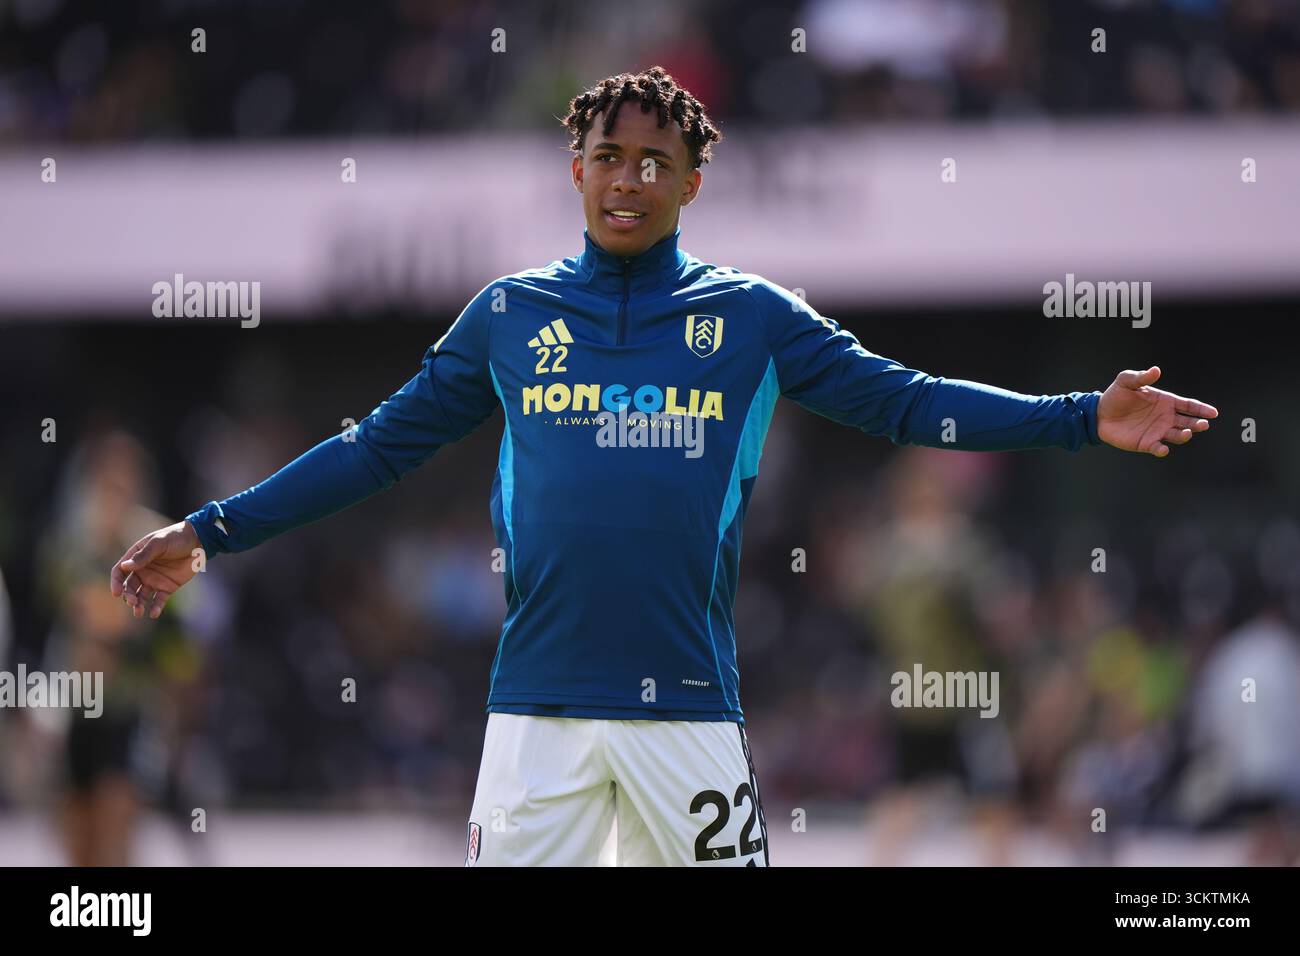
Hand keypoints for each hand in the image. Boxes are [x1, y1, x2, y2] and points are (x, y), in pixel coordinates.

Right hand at [109, 520, 203, 619]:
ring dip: (139, 605)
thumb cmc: (176, 538)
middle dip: (129, 596)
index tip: (116, 593)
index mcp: (136, 558)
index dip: (116, 583)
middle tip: (133, 602)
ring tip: (139, 613)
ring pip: (141, 596)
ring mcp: (154, 580)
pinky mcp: (167, 587)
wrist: (198, 542)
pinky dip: (156, 608)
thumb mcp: (159, 543)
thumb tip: (125, 566)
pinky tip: (154, 614)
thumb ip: (143, 555)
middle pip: (129, 587)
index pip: (120, 572)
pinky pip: (158, 600)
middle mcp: (142, 571)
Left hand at [1097, 366, 1217, 457]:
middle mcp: (1166, 418)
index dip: (1202, 409)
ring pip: (1177, 435)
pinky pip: (1158, 448)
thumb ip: (1142, 377)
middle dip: (1198, 423)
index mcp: (1166, 402)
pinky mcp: (1146, 443)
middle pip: (1188, 422)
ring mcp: (1157, 431)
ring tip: (1187, 433)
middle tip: (1204, 424)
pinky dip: (1161, 449)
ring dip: (1184, 435)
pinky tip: (1163, 449)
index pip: (1189, 405)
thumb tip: (1156, 370)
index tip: (1213, 413)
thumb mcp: (1126, 381)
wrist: (1099, 413)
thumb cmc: (1116, 395)